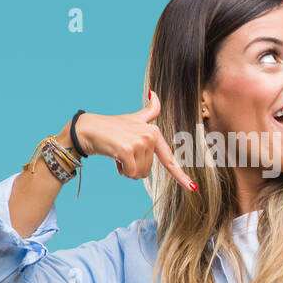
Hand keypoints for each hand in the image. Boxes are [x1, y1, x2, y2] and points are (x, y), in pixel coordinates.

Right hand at [72, 91, 195, 189]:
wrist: (89, 129)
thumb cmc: (112, 127)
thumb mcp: (133, 118)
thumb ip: (149, 110)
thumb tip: (155, 93)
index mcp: (154, 132)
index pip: (169, 158)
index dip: (180, 175)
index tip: (193, 188)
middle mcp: (150, 135)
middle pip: (148, 171)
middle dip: (133, 167)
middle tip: (123, 153)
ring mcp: (139, 142)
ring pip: (139, 174)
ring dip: (126, 169)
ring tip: (118, 154)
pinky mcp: (127, 150)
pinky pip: (130, 172)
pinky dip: (121, 170)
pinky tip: (115, 157)